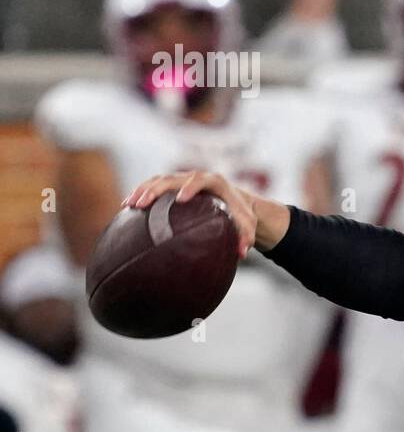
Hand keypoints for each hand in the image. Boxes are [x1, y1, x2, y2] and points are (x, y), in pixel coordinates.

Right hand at [123, 170, 261, 256]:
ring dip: (142, 190)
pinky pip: (154, 185)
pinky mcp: (173, 185)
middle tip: (141, 204)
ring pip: (158, 180)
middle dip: (155, 190)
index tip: (180, 199)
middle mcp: (195, 177)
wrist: (235, 201)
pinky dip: (140, 193)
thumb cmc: (241, 214)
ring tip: (128, 205)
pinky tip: (127, 207)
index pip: (200, 180)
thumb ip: (246, 236)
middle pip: (171, 179)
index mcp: (214, 182)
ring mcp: (182, 180)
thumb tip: (242, 254)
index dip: (190, 187)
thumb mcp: (248, 224)